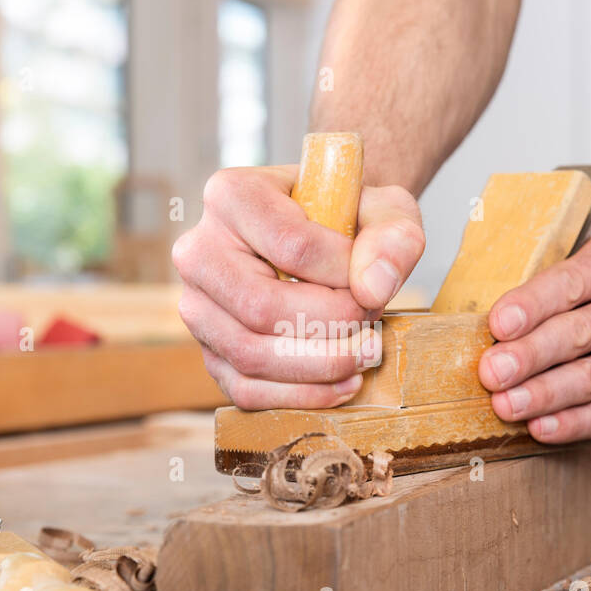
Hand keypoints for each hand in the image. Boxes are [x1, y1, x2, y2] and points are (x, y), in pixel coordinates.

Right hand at [173, 165, 424, 408]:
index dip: (344, 272)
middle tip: (374, 322)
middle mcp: (199, 251)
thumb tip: (373, 288)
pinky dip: (302, 395)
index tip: (373, 279)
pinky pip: (246, 389)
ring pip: (250, 354)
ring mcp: (197, 306)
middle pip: (262, 306)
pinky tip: (345, 383)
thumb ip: (393, 237)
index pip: (291, 244)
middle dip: (331, 324)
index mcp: (232, 195)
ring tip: (366, 354)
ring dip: (320, 365)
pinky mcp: (211, 351)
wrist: (325, 242)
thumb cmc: (349, 220)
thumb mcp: (385, 209)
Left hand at [477, 235, 590, 442]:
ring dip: (545, 394)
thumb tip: (493, 320)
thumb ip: (559, 283)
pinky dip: (574, 423)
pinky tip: (542, 426)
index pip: (572, 283)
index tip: (498, 324)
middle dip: (530, 355)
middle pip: (580, 333)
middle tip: (491, 372)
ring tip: (505, 405)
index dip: (532, 304)